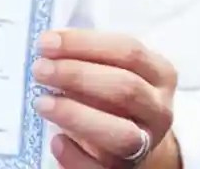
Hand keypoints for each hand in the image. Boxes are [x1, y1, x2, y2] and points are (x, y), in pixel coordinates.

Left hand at [33, 30, 179, 168]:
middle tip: (39, 70)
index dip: (84, 44)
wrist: (130, 138)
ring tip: (41, 103)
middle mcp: (158, 110)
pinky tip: (56, 140)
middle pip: (125, 88)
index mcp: (160, 74)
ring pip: (121, 134)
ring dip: (76, 115)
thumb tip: (47, 46)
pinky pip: (102, 168)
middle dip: (77, 76)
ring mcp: (146, 144)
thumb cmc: (110, 92)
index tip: (45, 43)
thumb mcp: (109, 66)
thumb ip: (86, 55)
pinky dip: (76, 156)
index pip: (128, 51)